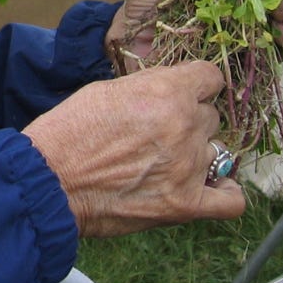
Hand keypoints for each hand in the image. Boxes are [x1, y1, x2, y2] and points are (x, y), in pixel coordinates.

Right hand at [23, 60, 243, 237]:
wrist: (50, 180)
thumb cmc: (70, 131)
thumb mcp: (108, 89)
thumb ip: (149, 87)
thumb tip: (171, 89)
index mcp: (167, 92)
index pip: (210, 77)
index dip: (197, 84)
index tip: (187, 92)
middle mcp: (185, 126)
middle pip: (211, 116)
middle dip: (190, 120)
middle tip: (160, 132)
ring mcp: (189, 167)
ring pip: (217, 151)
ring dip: (197, 153)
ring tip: (168, 160)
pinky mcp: (186, 205)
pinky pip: (231, 200)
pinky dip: (226, 191)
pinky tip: (211, 186)